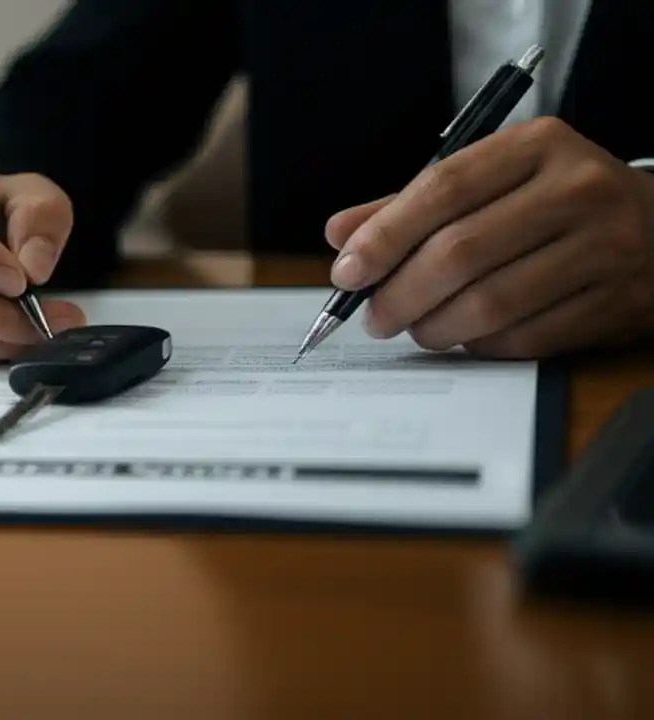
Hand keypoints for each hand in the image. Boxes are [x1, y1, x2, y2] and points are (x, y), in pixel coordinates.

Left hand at [325, 117, 653, 357]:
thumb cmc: (552, 203)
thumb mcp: (491, 183)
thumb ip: (411, 205)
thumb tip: (341, 235)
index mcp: (538, 146)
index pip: (443, 188)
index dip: (384, 235)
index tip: (346, 271)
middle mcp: (579, 190)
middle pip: (460, 252)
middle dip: (399, 293)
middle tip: (373, 316)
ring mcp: (606, 248)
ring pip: (489, 303)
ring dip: (433, 327)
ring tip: (414, 328)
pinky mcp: (617, 303)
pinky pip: (524, 338)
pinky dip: (479, 346)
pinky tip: (465, 337)